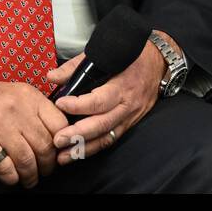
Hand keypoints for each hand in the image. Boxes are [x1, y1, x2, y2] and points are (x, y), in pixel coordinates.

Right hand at [0, 67, 67, 188]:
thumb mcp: (15, 93)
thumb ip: (36, 109)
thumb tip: (57, 132)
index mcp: (28, 96)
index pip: (58, 123)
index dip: (62, 143)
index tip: (59, 152)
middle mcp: (16, 110)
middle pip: (44, 145)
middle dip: (48, 164)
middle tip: (45, 170)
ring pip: (27, 160)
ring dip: (31, 175)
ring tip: (30, 179)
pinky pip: (6, 168)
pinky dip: (12, 178)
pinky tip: (12, 177)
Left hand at [46, 32, 179, 164]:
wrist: (160, 63)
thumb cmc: (131, 56)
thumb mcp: (106, 54)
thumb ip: (76, 67)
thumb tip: (51, 77)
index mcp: (122, 85)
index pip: (100, 100)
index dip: (79, 105)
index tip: (60, 104)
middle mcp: (127, 104)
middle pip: (102, 123)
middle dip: (78, 134)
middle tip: (57, 139)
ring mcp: (130, 116)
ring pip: (107, 137)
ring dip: (83, 148)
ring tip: (63, 156)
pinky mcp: (129, 123)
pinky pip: (111, 139)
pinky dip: (94, 148)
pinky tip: (78, 153)